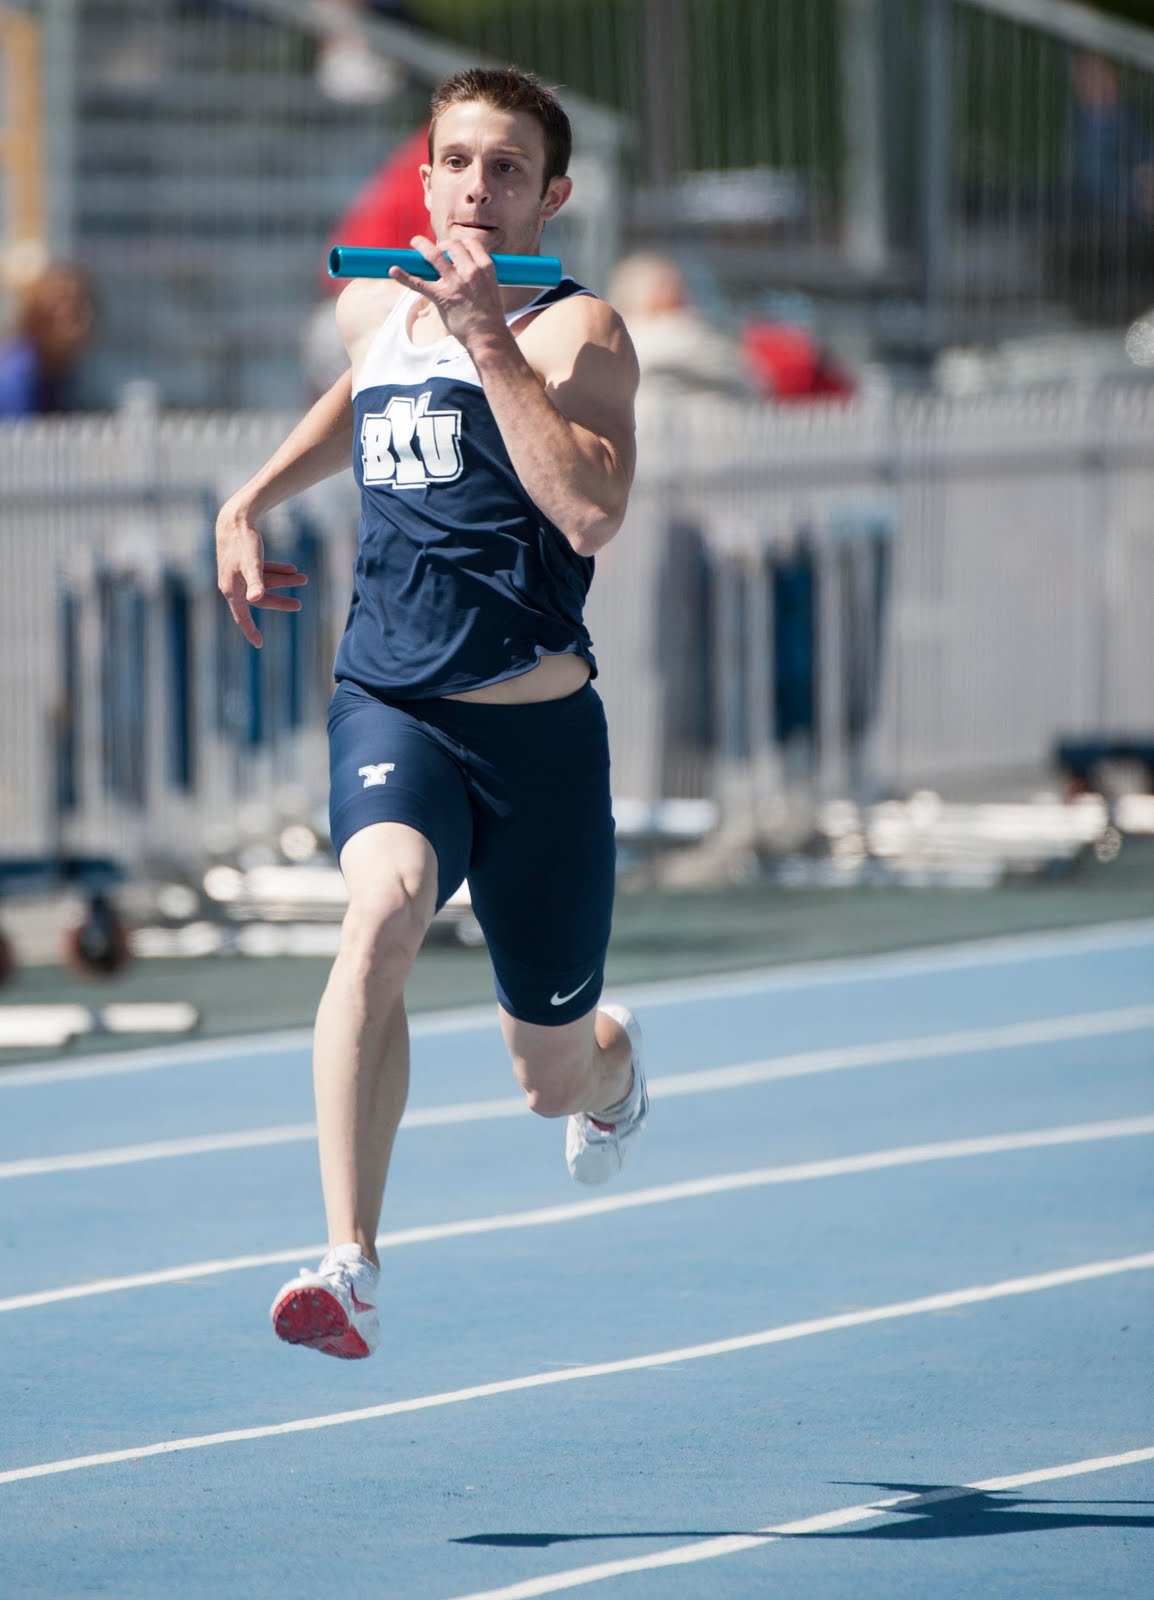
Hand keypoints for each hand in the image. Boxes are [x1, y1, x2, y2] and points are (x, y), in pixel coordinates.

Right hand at [215, 499, 307, 649]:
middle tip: (299, 605)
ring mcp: (239, 574)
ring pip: (265, 583)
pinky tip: (292, 569)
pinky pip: (263, 572)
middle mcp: (234, 584)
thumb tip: (254, 599)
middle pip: (261, 600)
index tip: (260, 644)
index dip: (251, 631)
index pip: (242, 617)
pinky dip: (278, 571)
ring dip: (284, 581)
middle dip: (280, 602)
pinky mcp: (245, 563)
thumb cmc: (243, 542)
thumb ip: (256, 582)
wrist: (234, 519)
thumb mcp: (252, 564)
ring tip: (304, 578)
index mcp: (232, 589)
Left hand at [388, 230, 508, 350]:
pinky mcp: (442, 298)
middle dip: (441, 244)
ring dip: (421, 246)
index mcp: (485, 268)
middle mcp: (470, 272)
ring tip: (414, 243)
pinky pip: (419, 283)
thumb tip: (461, 266)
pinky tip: (393, 270)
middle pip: (451, 245)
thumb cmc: (490, 316)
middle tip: (435, 249)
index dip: (459, 242)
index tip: (452, 247)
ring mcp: (455, 284)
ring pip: (434, 256)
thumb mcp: (491, 288)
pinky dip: (404, 276)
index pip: (470, 242)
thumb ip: (478, 274)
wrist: (488, 338)